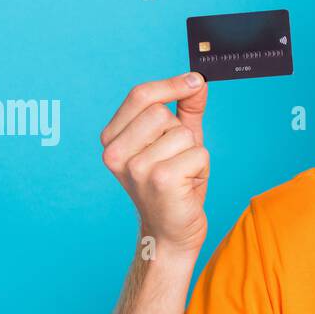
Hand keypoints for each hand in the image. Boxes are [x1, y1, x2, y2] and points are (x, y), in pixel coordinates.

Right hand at [100, 72, 210, 255]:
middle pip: (162, 112)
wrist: (171, 233)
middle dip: (180, 132)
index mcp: (112, 140)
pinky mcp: (161, 180)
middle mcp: (116, 153)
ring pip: (183, 134)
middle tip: (176, 159)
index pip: (140, 96)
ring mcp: (136, 167)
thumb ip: (186, 108)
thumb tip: (197, 80)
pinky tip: (187, 187)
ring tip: (182, 175)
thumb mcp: (177, 141)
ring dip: (193, 153)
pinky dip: (201, 168)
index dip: (171, 85)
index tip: (195, 81)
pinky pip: (197, 153)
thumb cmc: (174, 186)